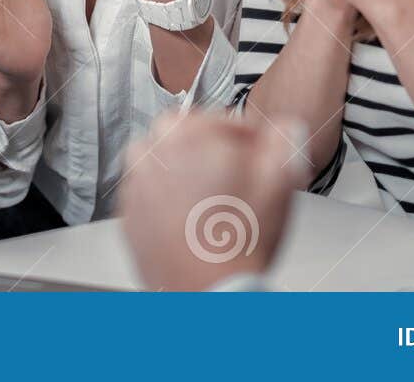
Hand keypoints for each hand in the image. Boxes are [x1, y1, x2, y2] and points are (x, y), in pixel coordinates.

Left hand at [120, 110, 310, 290]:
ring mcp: (136, 185)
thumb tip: (283, 127)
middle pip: (187, 135)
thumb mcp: (281, 179)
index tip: (259, 152)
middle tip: (236, 175)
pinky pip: (149, 192)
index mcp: (185, 133)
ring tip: (212, 195)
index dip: (249, 137)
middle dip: (213, 149)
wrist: (209, 293)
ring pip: (163, 160)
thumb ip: (284, 139)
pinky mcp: (129, 214)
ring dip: (186, 168)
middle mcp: (152, 153)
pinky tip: (192, 216)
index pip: (222, 119)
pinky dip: (167, 197)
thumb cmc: (239, 242)